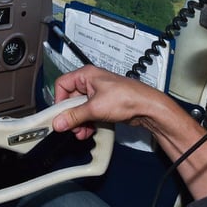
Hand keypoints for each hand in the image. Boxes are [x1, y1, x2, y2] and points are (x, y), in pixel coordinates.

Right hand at [51, 65, 170, 139]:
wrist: (148, 107)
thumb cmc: (128, 97)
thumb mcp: (95, 108)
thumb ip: (74, 116)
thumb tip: (59, 121)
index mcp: (86, 75)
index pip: (62, 84)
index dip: (59, 100)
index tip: (59, 114)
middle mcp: (91, 82)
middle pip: (71, 99)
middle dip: (71, 115)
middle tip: (71, 126)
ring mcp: (98, 94)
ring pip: (80, 108)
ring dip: (79, 122)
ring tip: (81, 132)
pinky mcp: (104, 104)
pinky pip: (89, 113)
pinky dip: (87, 123)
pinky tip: (89, 131)